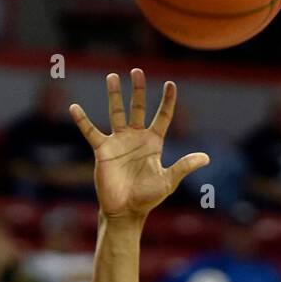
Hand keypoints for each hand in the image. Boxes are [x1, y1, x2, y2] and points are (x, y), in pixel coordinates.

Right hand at [69, 69, 208, 220]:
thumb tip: (206, 158)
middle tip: (137, 71)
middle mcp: (136, 138)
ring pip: (116, 113)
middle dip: (138, 90)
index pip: (162, 116)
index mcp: (153, 142)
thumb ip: (184, 166)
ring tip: (112, 76)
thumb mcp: (168, 180)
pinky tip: (74, 107)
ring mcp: (118, 142)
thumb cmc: (147, 197)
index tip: (170, 84)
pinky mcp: (103, 150)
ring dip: (114, 95)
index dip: (167, 101)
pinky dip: (82, 120)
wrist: (125, 211)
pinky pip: (91, 132)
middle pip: (137, 108)